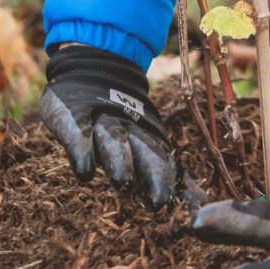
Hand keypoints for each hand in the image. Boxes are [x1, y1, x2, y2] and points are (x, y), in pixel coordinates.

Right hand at [39, 44, 176, 202]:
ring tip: (123, 183)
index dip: (166, 181)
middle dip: (151, 174)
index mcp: (145, 132)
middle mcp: (126, 126)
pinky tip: (84, 169)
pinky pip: (77, 132)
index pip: (160, 157)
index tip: (173, 204)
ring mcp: (100, 118)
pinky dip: (81, 149)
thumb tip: (196, 199)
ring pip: (113, 139)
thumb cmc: (121, 112)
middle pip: (142, 150)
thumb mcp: (141, 131)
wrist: (93, 64)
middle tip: (158, 201)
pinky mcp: (73, 113)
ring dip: (120, 161)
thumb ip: (162, 164)